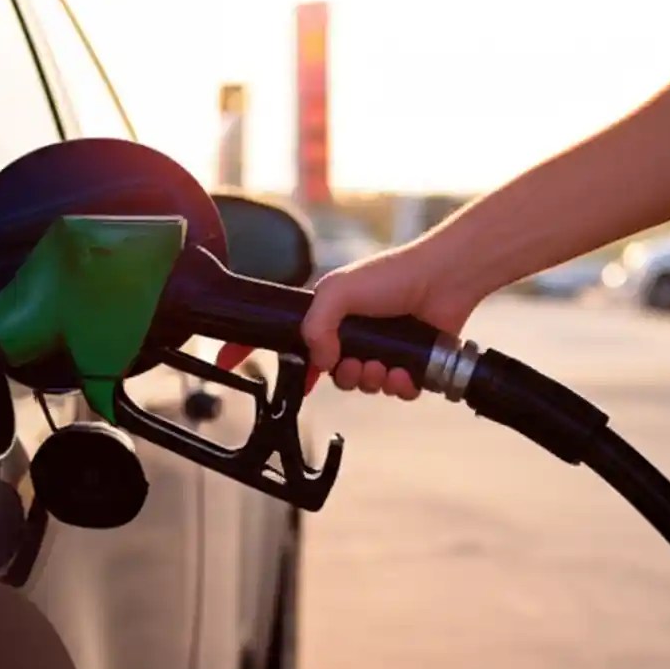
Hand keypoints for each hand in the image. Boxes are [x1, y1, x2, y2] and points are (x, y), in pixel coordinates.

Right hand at [216, 240, 483, 398]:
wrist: (443, 280)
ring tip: (388, 364)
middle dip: (344, 376)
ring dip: (374, 380)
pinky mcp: (409, 364)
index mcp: (328, 317)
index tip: (226, 360)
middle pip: (330, 374)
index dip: (254, 350)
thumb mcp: (338, 292)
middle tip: (356, 363)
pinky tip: (407, 370)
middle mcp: (351, 336)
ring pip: (363, 386)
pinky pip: (395, 392)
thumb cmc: (392, 276)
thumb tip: (320, 363)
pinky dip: (400, 385)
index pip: (283, 338)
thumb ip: (315, 327)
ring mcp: (380, 350)